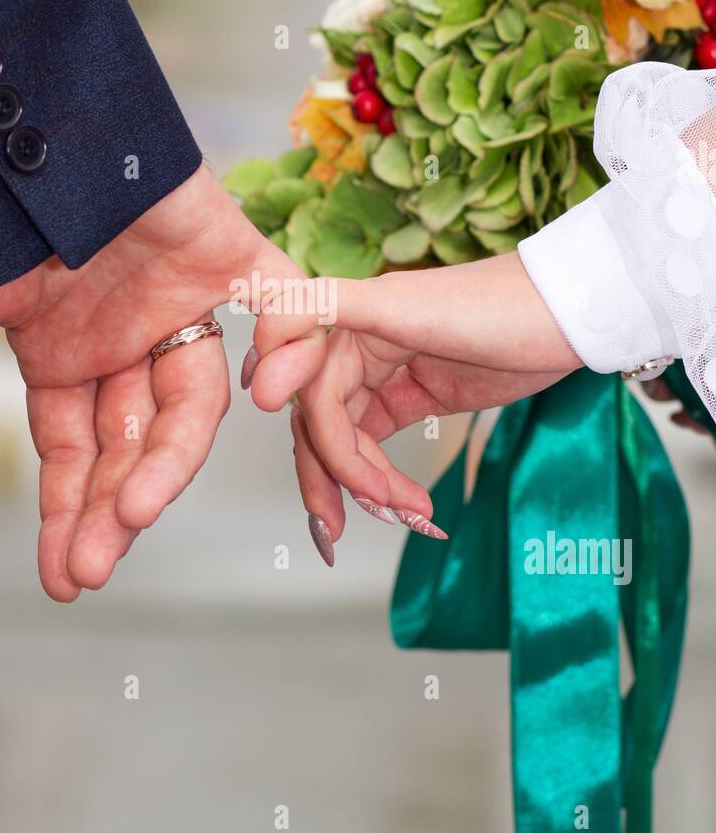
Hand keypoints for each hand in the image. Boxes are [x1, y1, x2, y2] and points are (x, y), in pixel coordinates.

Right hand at [0, 168, 319, 600]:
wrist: (3, 104)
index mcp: (68, 355)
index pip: (78, 452)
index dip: (70, 512)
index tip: (64, 575)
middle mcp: (129, 338)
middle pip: (134, 442)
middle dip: (109, 505)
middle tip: (88, 567)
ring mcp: (179, 299)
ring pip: (192, 403)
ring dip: (166, 462)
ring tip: (129, 511)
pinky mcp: (227, 249)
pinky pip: (282, 304)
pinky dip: (288, 345)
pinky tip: (264, 400)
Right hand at [245, 254, 580, 563]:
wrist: (568, 314)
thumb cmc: (497, 304)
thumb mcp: (406, 303)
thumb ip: (327, 304)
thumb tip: (263, 313)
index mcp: (347, 318)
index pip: (310, 394)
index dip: (314, 440)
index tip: (322, 485)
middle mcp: (356, 344)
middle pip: (319, 425)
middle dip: (333, 479)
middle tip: (339, 529)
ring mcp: (383, 373)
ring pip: (346, 440)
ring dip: (364, 486)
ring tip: (406, 517)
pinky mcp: (411, 397)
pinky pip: (375, 444)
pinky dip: (386, 480)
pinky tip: (413, 506)